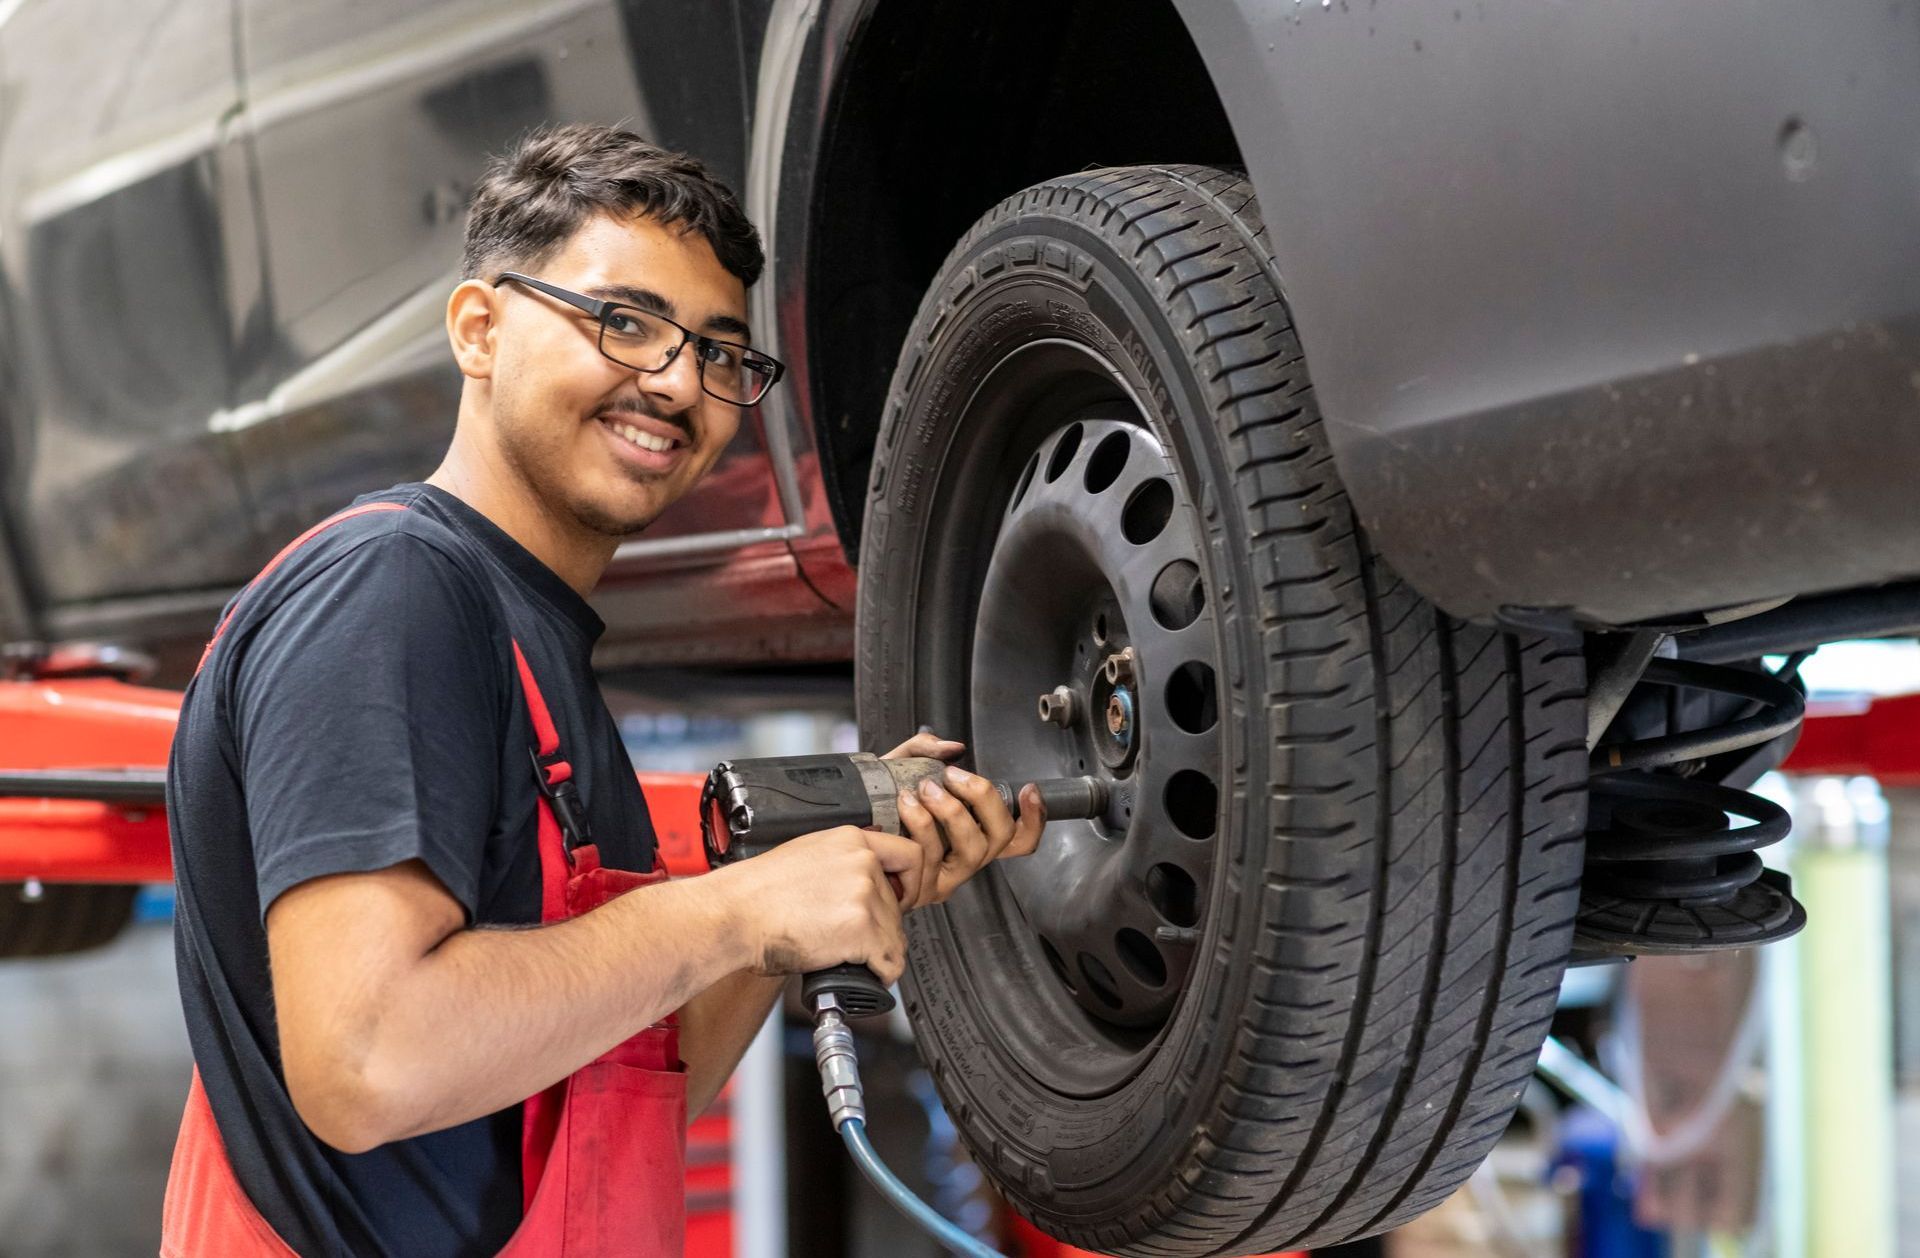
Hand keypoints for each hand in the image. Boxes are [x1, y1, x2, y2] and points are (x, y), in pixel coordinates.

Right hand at [717, 825, 921, 983]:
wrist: (733, 915)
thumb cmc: (756, 894)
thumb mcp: (807, 857)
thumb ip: (842, 863)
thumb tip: (865, 884)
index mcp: (850, 840)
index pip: (911, 854)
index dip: (911, 883)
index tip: (902, 899)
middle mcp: (862, 861)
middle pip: (901, 903)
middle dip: (885, 927)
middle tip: (861, 940)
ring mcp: (864, 893)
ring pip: (897, 934)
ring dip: (880, 952)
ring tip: (852, 957)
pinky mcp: (861, 927)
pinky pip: (890, 959)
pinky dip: (881, 973)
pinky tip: (864, 973)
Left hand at [885, 731, 1045, 908]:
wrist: (833, 831)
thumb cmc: (871, 808)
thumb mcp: (898, 769)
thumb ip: (924, 750)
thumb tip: (952, 747)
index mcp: (968, 838)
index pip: (1017, 838)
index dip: (1034, 818)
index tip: (1029, 790)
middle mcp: (963, 862)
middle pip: (1001, 837)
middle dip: (982, 798)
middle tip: (953, 776)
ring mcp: (943, 878)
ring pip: (972, 849)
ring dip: (952, 811)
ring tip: (924, 789)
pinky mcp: (918, 888)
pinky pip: (933, 858)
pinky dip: (921, 825)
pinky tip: (904, 806)